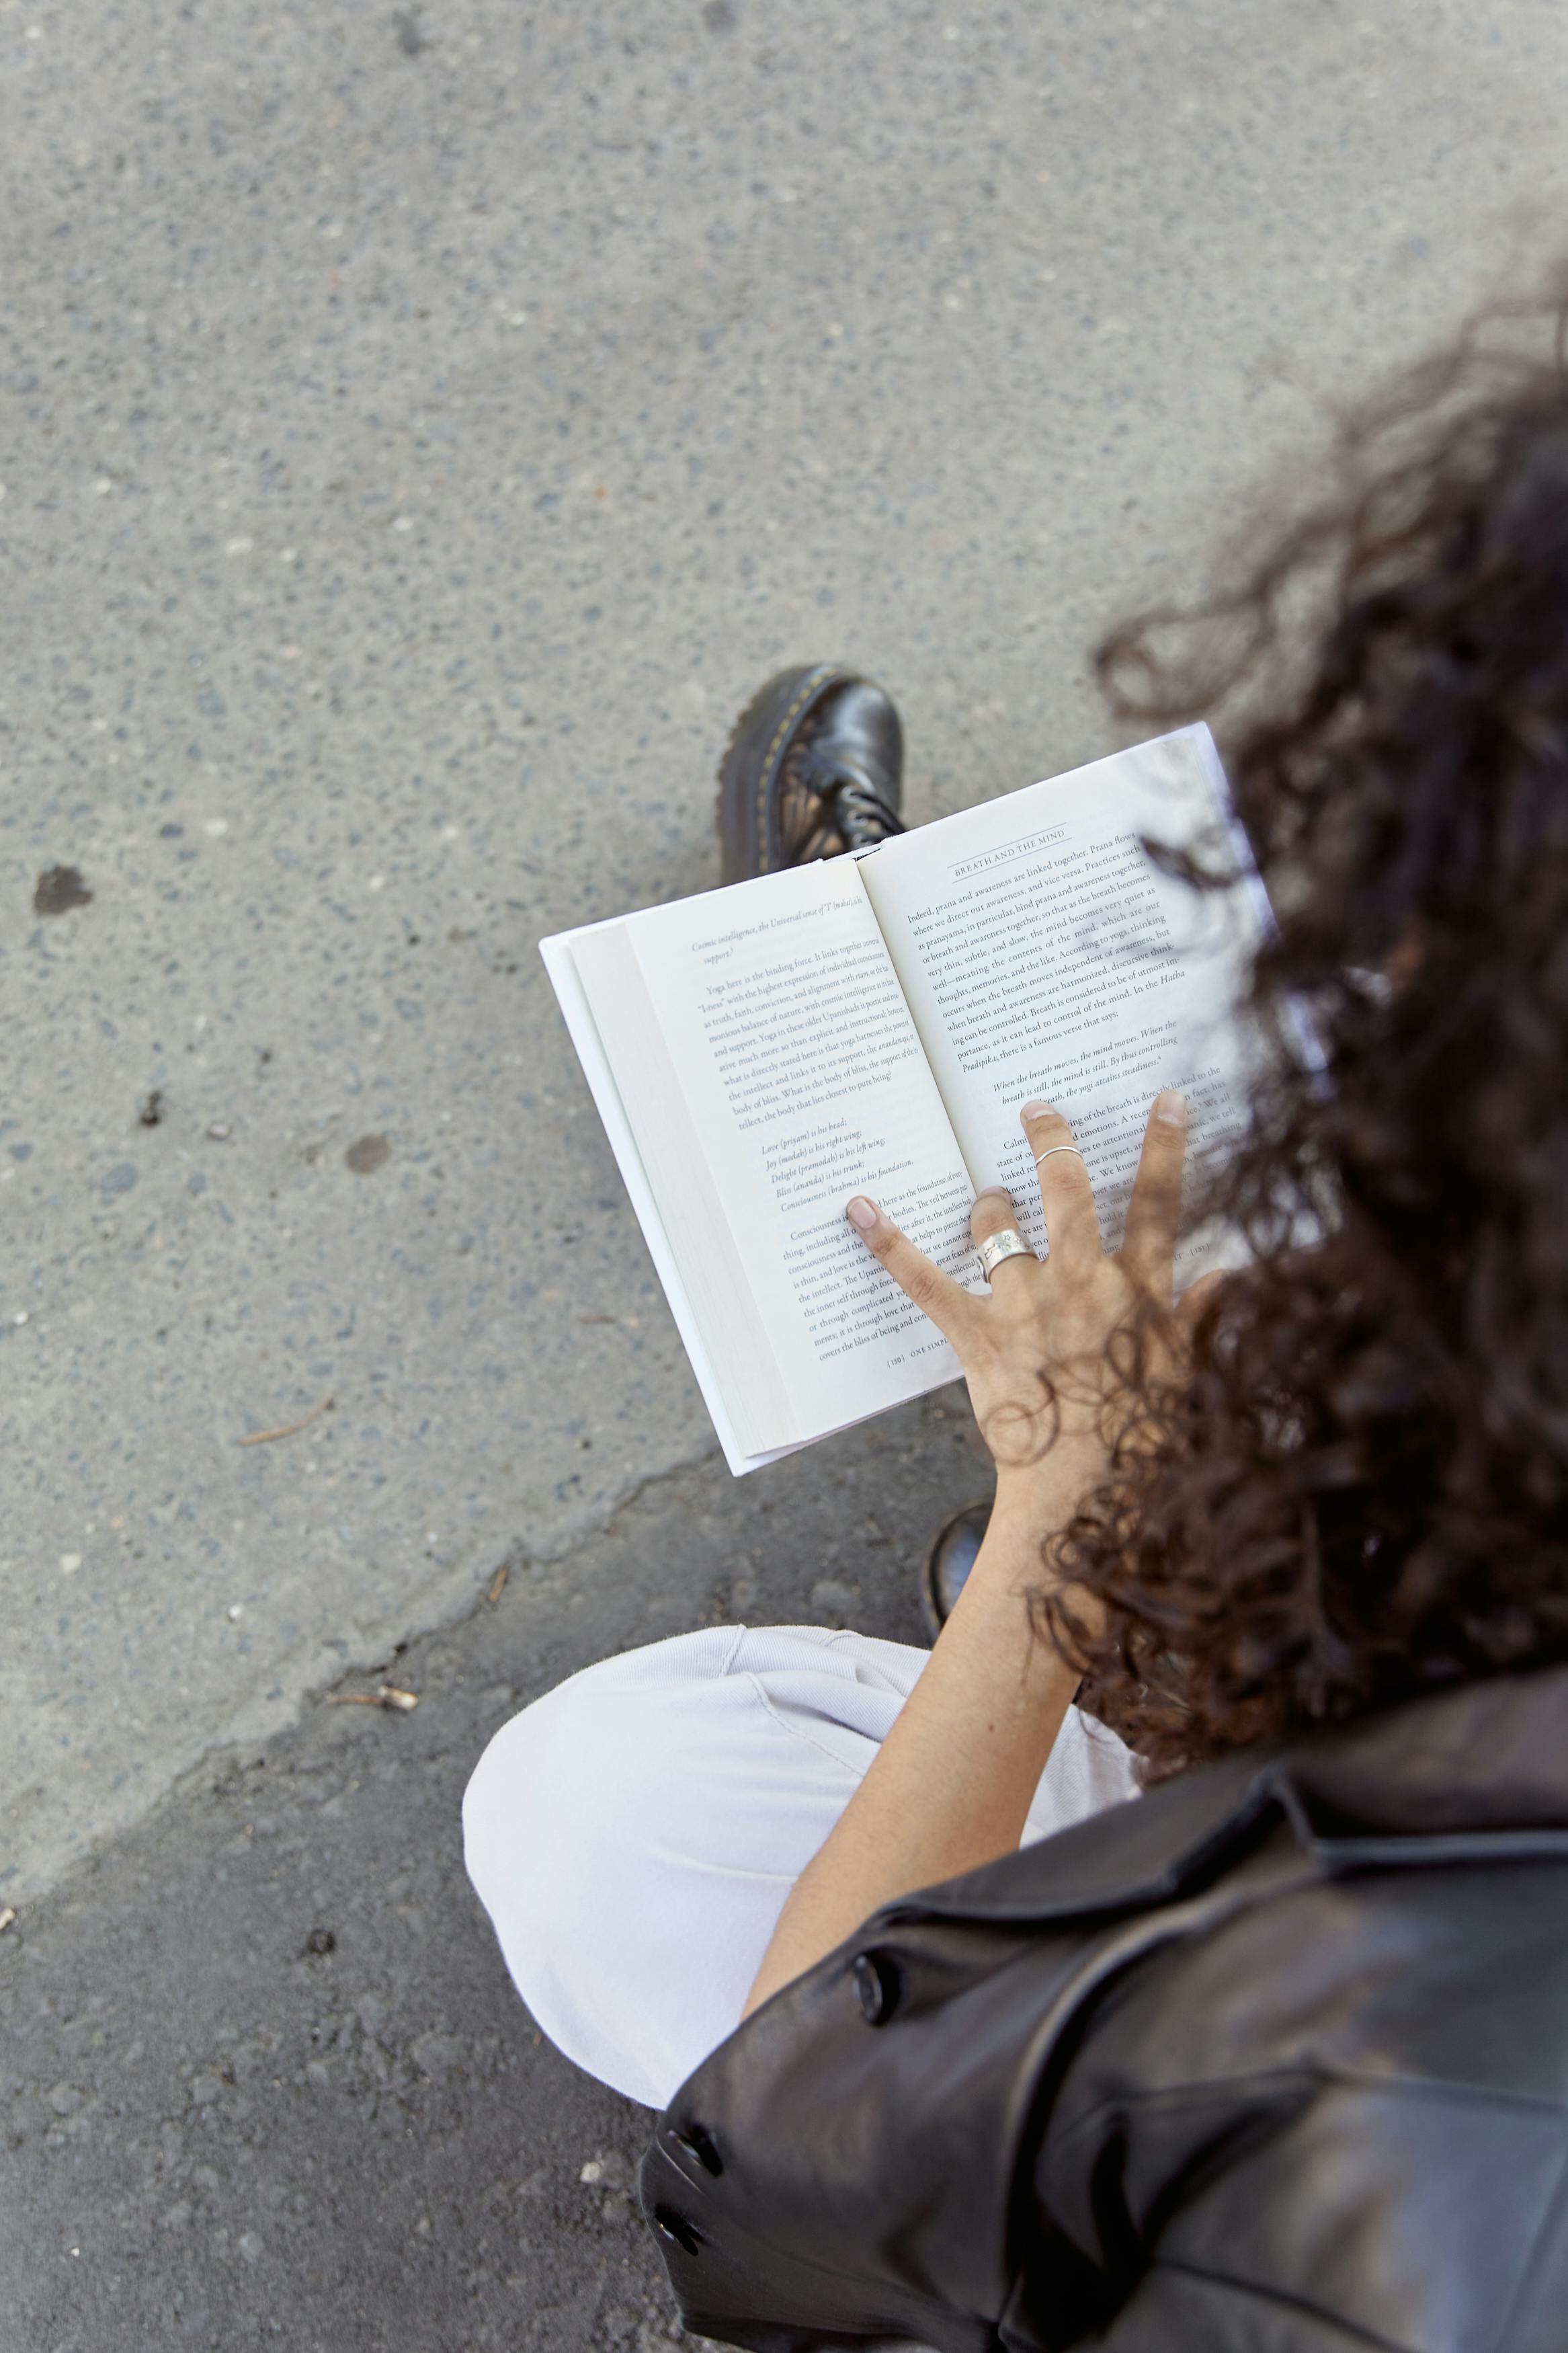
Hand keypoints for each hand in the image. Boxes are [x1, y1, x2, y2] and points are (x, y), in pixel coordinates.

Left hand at [846, 1094, 1196, 1513]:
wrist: (1086, 1493)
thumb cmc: (1140, 1440)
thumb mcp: (1186, 1377)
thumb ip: (1202, 1321)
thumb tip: (1226, 1276)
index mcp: (1138, 1293)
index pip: (1160, 1205)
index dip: (1165, 1149)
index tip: (1165, 1101)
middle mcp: (1081, 1283)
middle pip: (1069, 1190)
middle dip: (1053, 1143)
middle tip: (1038, 1112)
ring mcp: (1025, 1305)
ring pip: (999, 1229)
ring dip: (991, 1207)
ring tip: (989, 1199)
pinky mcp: (977, 1335)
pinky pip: (925, 1280)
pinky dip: (888, 1245)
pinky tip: (858, 1210)